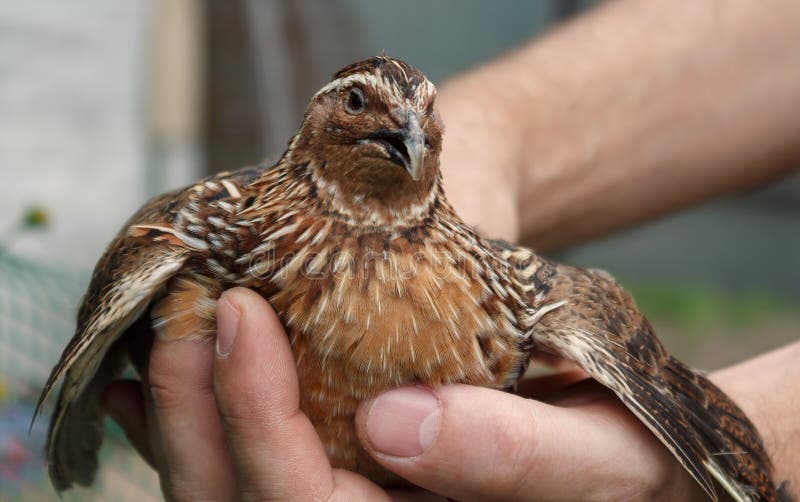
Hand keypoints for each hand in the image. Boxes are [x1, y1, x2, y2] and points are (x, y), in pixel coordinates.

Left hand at [103, 287, 704, 500]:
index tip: (241, 313)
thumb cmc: (628, 446)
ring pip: (229, 493)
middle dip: (195, 415)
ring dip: (183, 414)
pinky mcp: (345, 476)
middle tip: (183, 311)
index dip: (260, 424)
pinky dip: (196, 420)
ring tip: (165, 329)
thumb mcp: (605, 449)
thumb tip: (392, 423)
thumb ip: (516, 456)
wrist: (631, 437)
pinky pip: (245, 468)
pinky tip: (163, 373)